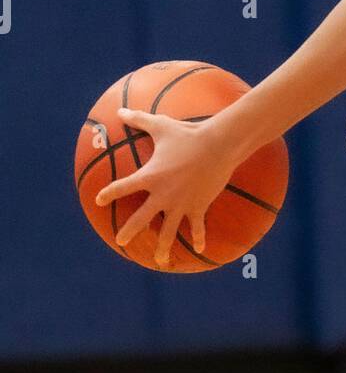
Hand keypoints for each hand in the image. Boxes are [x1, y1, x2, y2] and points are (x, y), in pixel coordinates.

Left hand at [95, 109, 235, 266]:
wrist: (218, 145)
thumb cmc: (188, 133)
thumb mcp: (160, 125)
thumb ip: (138, 120)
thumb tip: (120, 111)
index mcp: (150, 176)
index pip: (122, 188)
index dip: (108, 194)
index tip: (99, 200)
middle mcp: (163, 194)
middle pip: (141, 218)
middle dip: (129, 231)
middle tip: (120, 241)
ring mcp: (181, 203)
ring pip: (169, 231)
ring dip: (163, 247)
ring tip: (159, 260)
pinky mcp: (199, 206)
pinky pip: (197, 226)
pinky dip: (198, 237)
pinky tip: (199, 249)